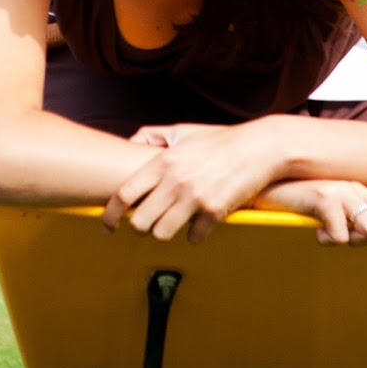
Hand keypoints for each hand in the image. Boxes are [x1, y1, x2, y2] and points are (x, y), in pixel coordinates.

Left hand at [103, 119, 281, 242]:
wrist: (259, 148)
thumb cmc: (221, 139)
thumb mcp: (183, 130)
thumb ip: (154, 136)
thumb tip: (132, 142)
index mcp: (163, 162)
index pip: (123, 194)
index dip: (109, 215)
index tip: (107, 226)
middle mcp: (175, 181)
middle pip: (139, 222)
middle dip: (140, 227)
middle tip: (147, 224)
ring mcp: (194, 198)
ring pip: (161, 234)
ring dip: (165, 232)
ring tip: (173, 224)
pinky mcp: (214, 211)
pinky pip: (193, 237)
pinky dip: (194, 234)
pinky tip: (200, 224)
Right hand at [260, 178, 366, 248]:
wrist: (267, 185)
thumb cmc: (303, 204)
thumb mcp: (336, 211)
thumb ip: (360, 221)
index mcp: (363, 189)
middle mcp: (358, 186)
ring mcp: (342, 190)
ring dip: (355, 241)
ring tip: (334, 236)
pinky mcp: (323, 197)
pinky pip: (342, 234)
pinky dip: (331, 241)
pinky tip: (317, 234)